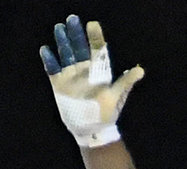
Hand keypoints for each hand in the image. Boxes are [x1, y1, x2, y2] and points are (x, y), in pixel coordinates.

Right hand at [40, 14, 143, 147]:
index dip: (95, 37)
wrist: (92, 130)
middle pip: (79, 47)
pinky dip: (49, 60)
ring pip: (66, 54)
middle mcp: (84, 70)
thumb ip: (126, 82)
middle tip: (72, 19)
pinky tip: (46, 49)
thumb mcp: (117, 97)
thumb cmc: (107, 113)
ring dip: (63, 42)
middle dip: (76, 34)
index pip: (97, 49)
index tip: (93, 24)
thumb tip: (140, 70)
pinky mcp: (60, 85)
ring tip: (59, 28)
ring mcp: (71, 76)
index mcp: (98, 71)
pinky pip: (53, 69)